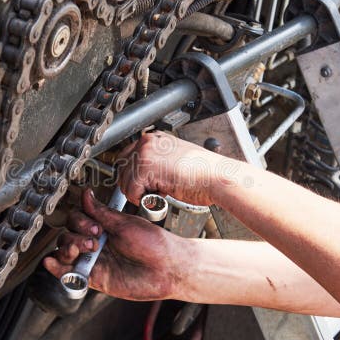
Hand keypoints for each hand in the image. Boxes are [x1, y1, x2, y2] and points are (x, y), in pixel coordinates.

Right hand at [43, 189, 192, 300]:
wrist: (168, 268)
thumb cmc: (154, 245)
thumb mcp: (125, 223)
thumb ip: (101, 213)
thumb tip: (86, 194)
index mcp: (104, 227)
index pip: (77, 220)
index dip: (80, 221)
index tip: (95, 226)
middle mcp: (97, 244)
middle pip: (68, 235)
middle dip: (75, 236)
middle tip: (94, 240)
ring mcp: (95, 261)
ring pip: (66, 253)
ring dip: (67, 249)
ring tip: (81, 250)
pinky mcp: (95, 278)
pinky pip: (69, 274)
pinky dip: (57, 268)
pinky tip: (52, 262)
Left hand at [117, 131, 232, 206]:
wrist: (218, 177)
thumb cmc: (204, 173)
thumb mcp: (175, 160)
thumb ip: (157, 162)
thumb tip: (141, 176)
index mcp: (154, 139)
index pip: (126, 158)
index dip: (133, 177)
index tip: (144, 186)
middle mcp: (147, 143)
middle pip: (122, 170)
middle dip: (134, 186)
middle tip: (156, 191)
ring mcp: (145, 153)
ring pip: (125, 183)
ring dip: (140, 194)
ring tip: (162, 192)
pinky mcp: (145, 168)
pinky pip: (132, 192)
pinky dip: (144, 200)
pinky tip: (162, 194)